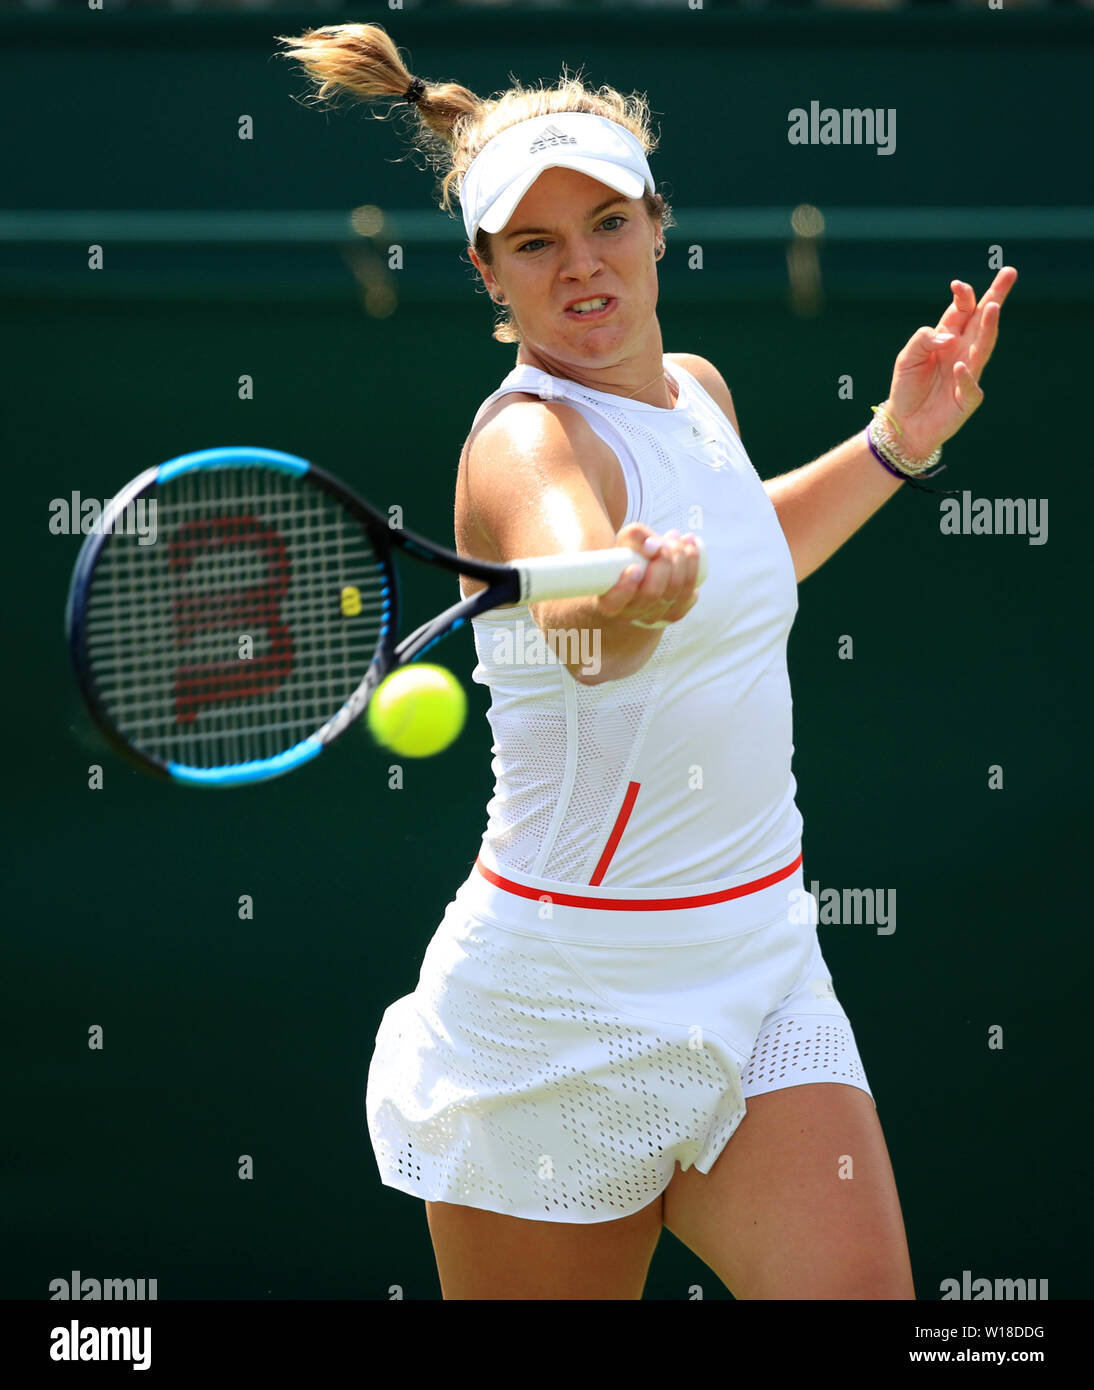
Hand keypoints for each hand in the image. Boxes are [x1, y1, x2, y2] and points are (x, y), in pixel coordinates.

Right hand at [597, 523, 701, 628]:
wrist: (643, 574)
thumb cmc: (628, 559)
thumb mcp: (625, 543)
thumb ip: (634, 537)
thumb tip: (654, 547)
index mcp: (610, 601)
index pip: (613, 603)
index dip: (625, 588)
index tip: (634, 567)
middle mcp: (631, 613)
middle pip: (652, 592)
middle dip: (663, 562)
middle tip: (665, 542)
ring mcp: (654, 617)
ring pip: (674, 591)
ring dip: (681, 560)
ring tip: (678, 539)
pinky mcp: (675, 614)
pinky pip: (690, 595)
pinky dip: (693, 567)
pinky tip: (690, 547)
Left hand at [885, 266, 1017, 458]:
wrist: (905, 424)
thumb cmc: (907, 388)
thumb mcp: (906, 359)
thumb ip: (922, 341)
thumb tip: (947, 337)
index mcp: (948, 337)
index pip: (961, 310)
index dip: (963, 296)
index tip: (958, 285)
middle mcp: (962, 350)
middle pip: (982, 320)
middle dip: (995, 296)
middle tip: (1009, 272)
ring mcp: (968, 372)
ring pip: (983, 346)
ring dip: (989, 327)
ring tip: (993, 308)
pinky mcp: (967, 398)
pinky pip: (970, 386)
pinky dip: (965, 376)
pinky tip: (960, 366)